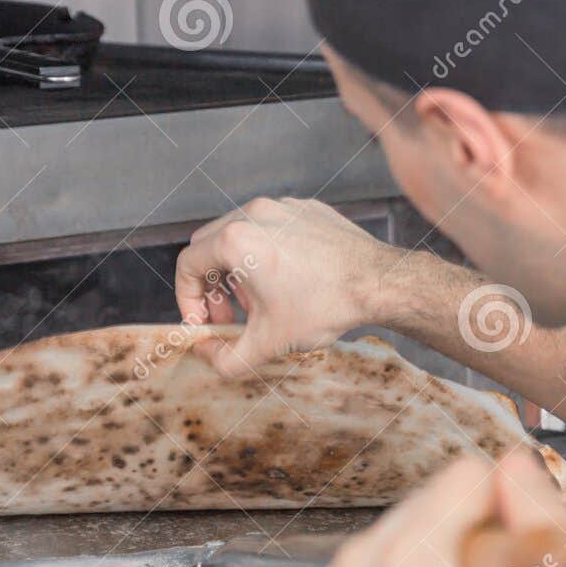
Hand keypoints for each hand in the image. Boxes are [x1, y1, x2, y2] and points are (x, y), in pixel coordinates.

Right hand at [173, 196, 403, 376]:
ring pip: (238, 236)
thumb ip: (225, 359)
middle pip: (209, 248)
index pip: (187, 266)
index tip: (205, 323)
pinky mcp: (304, 208)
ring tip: (260, 302)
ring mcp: (280, 207)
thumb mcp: (267, 344)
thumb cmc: (324, 306)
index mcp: (236, 241)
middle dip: (212, 287)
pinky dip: (265, 255)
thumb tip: (205, 353)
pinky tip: (287, 283)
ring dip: (238, 272)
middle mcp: (253, 213)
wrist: (378, 282)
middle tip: (231, 318)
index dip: (188, 300)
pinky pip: (270, 229)